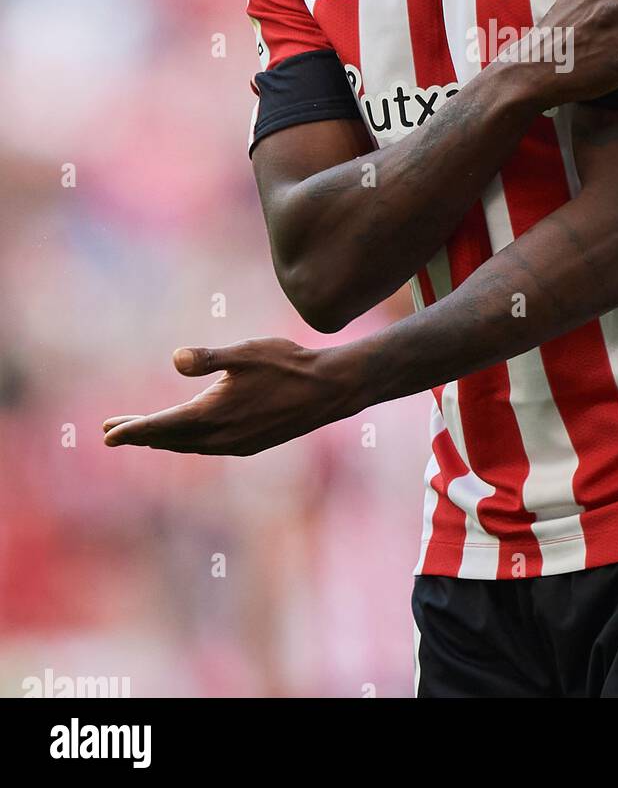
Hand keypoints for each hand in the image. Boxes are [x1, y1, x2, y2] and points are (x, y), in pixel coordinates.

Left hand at [102, 337, 361, 455]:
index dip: (132, 429)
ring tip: (143, 433)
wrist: (329, 390)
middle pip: (169, 439)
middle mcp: (221, 436)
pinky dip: (187, 443)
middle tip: (111, 431)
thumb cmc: (288, 364)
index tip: (106, 433)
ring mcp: (237, 444)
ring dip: (163, 440)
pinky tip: (189, 435)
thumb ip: (209, 357)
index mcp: (214, 413)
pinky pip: (208, 448)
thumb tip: (175, 358)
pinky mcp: (251, 444)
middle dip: (140, 434)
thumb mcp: (246, 352)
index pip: (161, 426)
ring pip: (189, 446)